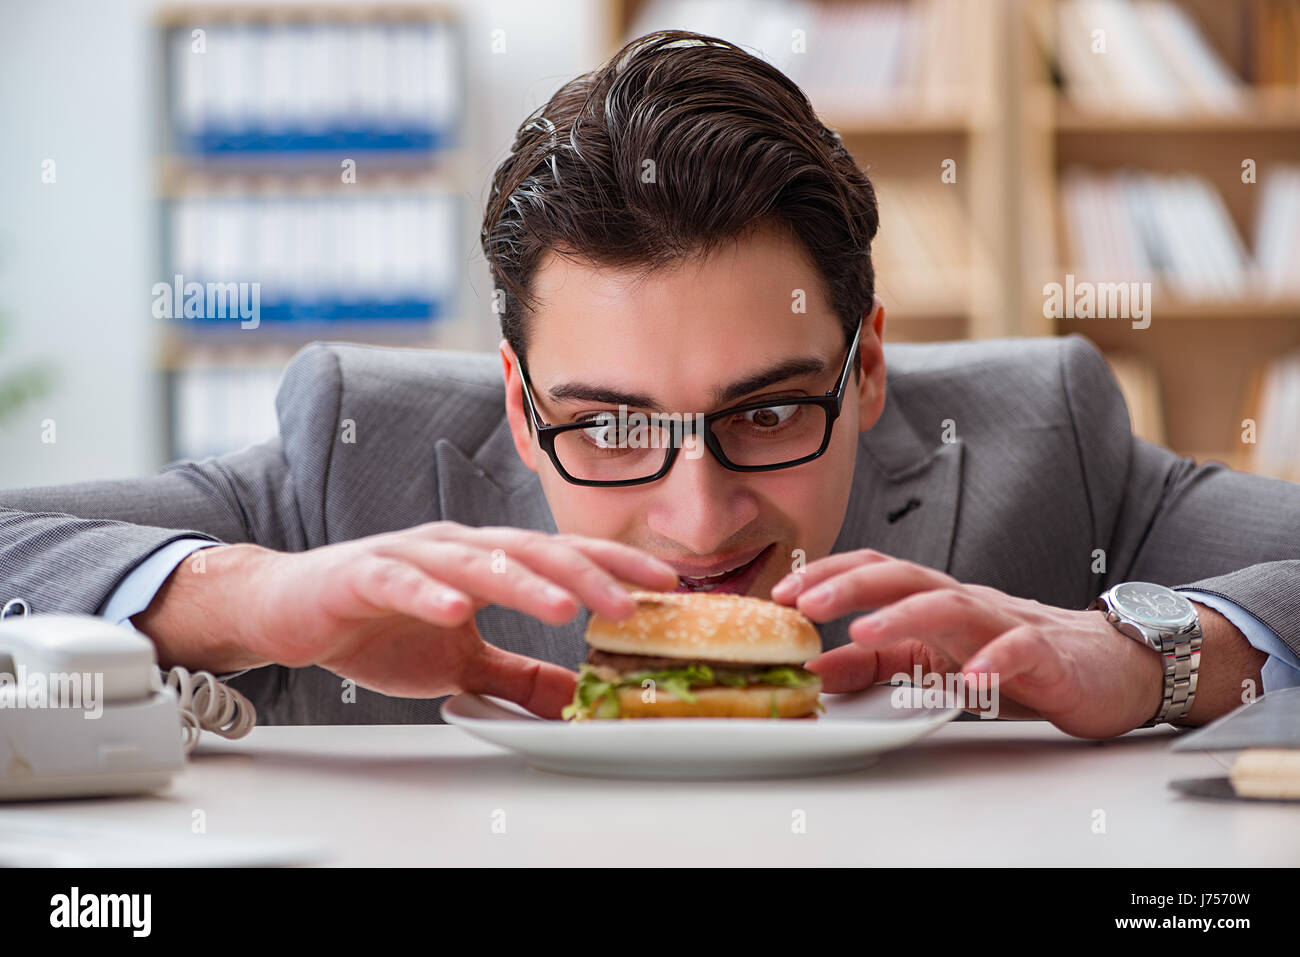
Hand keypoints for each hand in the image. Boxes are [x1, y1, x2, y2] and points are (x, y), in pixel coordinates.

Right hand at [138, 522, 678, 718]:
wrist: (289, 610)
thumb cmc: (378, 625)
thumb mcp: (463, 663)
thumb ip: (519, 677)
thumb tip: (577, 700)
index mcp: (487, 563)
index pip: (562, 559)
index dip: (614, 569)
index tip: (667, 586)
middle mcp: (457, 549)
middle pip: (531, 553)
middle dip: (586, 577)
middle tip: (630, 604)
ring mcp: (411, 557)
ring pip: (476, 563)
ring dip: (523, 582)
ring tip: (564, 604)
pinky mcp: (364, 574)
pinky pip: (402, 582)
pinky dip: (430, 594)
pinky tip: (459, 610)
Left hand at [770, 549, 1164, 737]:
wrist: (1111, 667)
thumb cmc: (1016, 661)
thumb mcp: (937, 664)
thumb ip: (879, 665)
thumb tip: (817, 669)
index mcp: (936, 602)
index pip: (876, 571)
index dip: (828, 574)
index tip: (779, 591)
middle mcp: (966, 602)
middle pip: (904, 576)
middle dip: (849, 585)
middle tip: (803, 602)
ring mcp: (1006, 623)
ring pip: (952, 605)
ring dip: (904, 616)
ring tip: (863, 633)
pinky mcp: (1048, 656)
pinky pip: (1018, 652)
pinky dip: (991, 662)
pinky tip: (968, 681)